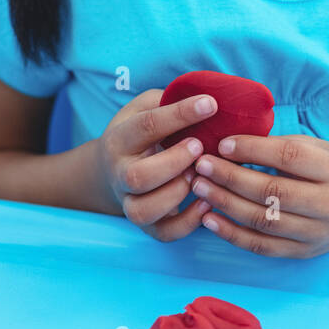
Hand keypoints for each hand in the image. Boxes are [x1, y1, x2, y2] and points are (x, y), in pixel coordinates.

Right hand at [96, 88, 218, 239]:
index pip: (146, 125)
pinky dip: (188, 223)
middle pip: (138, 176)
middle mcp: (120, 173)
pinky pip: (164, 233)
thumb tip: (216, 95)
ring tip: (199, 176)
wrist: (112, 168)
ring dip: (177, 194)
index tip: (210, 104)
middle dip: (173, 162)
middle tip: (199, 147)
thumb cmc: (142, 132)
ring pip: (144, 210)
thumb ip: (171, 100)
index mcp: (120, 138)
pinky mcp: (147, 225)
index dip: (180, 114)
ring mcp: (130, 202)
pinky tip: (207, 203)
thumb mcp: (147, 107)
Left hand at [188, 134, 328, 256]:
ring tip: (199, 187)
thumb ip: (280, 146)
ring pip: (263, 220)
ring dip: (225, 203)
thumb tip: (231, 143)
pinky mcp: (301, 253)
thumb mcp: (317, 148)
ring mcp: (316, 233)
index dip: (252, 150)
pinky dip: (231, 234)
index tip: (222, 144)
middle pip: (272, 192)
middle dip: (231, 177)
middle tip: (201, 165)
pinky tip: (209, 219)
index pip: (289, 158)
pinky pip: (261, 246)